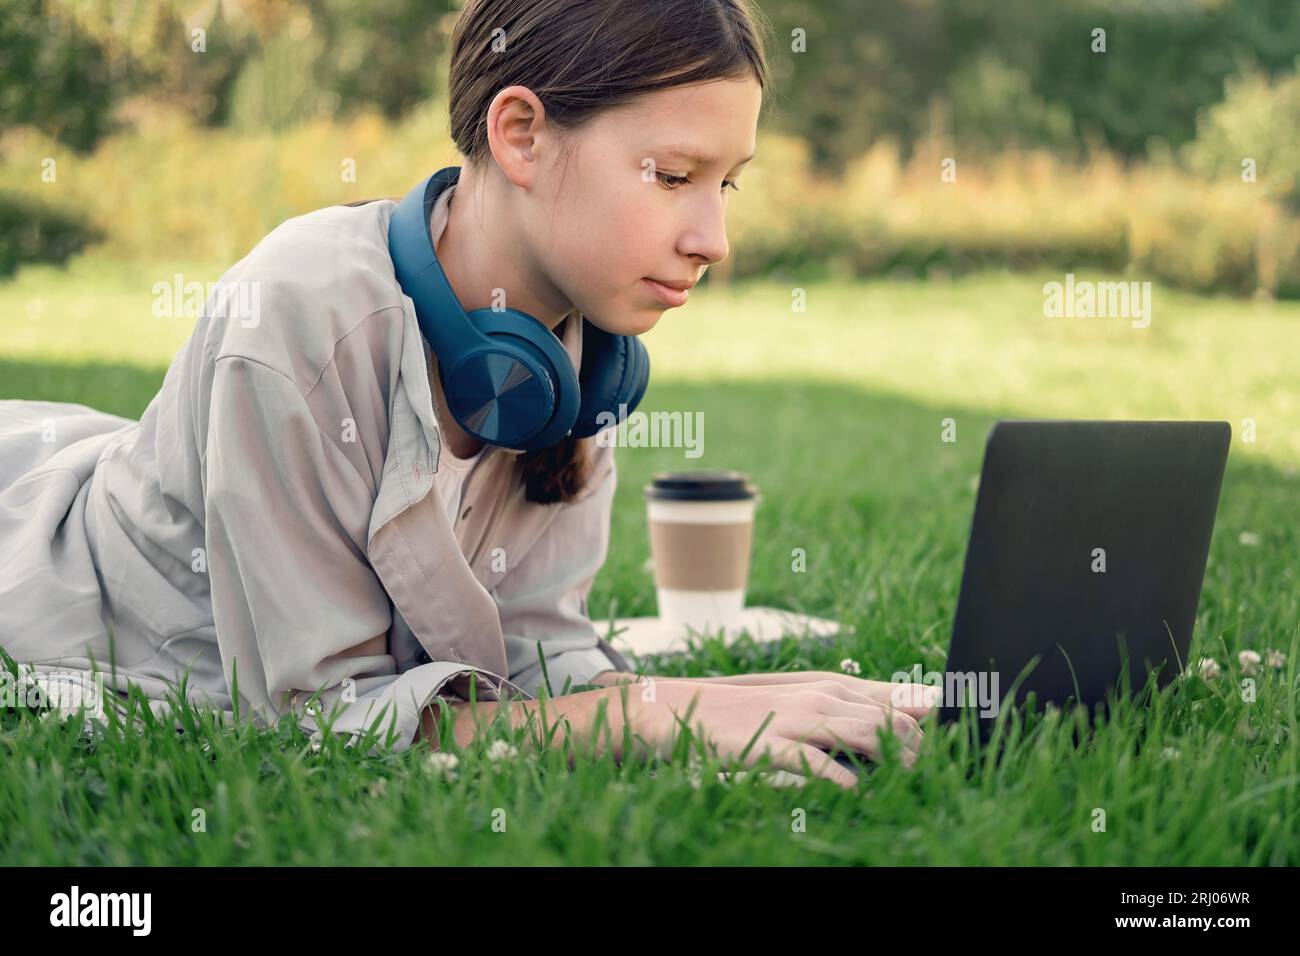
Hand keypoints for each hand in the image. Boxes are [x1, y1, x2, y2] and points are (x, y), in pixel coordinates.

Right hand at [617, 677, 927, 788]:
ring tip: (899, 787)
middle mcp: (823, 698)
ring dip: (892, 764)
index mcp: (833, 687)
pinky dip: (845, 782)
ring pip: (867, 735)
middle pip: (893, 720)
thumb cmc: (754, 711)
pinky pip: (822, 765)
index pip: (898, 701)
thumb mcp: (807, 700)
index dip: (926, 726)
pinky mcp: (776, 746)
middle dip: (916, 752)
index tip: (942, 752)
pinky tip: (854, 793)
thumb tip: (921, 706)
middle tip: (916, 780)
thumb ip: (857, 704)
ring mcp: (799, 720)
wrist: (690, 710)